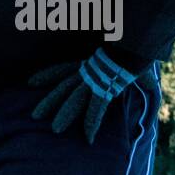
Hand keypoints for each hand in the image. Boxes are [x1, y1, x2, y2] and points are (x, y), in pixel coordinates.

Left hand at [28, 48, 145, 144]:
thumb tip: (145, 76)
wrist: (137, 37)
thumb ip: (128, 66)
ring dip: (65, 115)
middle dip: (48, 102)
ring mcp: (94, 79)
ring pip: (74, 99)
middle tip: (34, 115)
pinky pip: (96, 108)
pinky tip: (89, 137)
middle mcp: (87, 71)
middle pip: (62, 88)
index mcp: (87, 61)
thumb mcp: (123, 53)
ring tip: (54, 130)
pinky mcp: (106, 87)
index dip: (46, 75)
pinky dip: (92, 122)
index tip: (30, 81)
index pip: (61, 69)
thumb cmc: (132, 43)